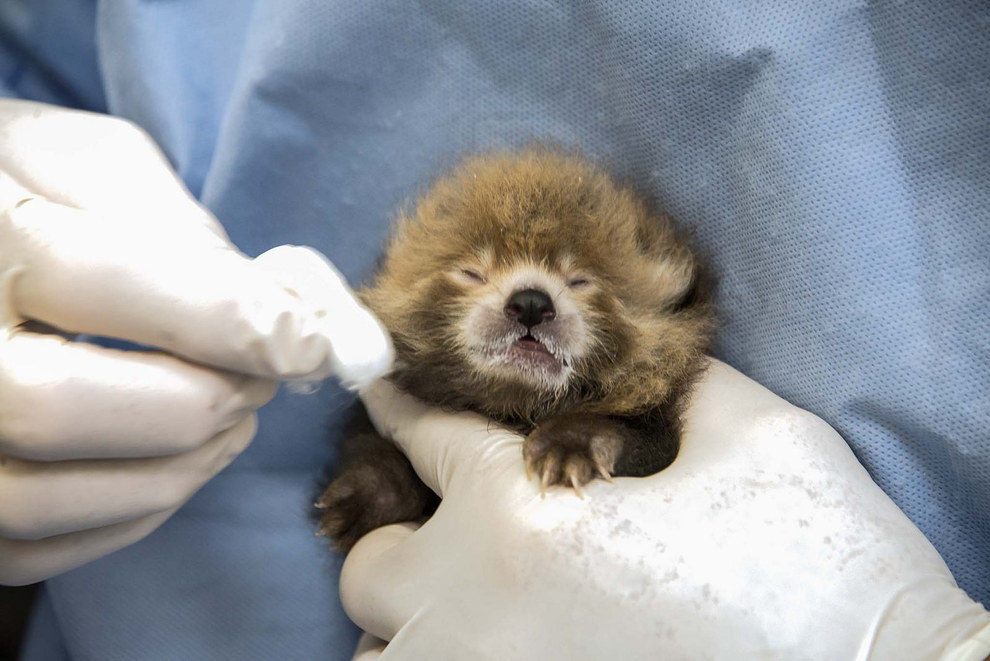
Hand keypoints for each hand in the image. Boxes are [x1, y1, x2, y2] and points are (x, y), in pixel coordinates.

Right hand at [0, 100, 391, 584]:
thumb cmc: (22, 188)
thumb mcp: (86, 165)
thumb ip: (169, 223)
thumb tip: (267, 308)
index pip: (95, 279)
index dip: (218, 319)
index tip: (304, 341)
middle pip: (55, 406)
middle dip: (194, 402)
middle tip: (264, 380)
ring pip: (41, 497)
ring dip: (174, 469)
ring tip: (234, 421)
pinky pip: (33, 545)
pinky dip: (133, 513)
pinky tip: (180, 462)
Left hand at [341, 360, 989, 659]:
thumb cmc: (821, 565)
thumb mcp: (760, 439)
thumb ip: (684, 389)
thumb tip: (660, 368)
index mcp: (524, 509)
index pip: (430, 436)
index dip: (405, 406)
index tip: (385, 393)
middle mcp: (476, 603)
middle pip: (372, 570)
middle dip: (403, 544)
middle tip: (451, 538)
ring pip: (383, 654)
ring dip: (411, 627)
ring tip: (467, 612)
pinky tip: (496, 652)